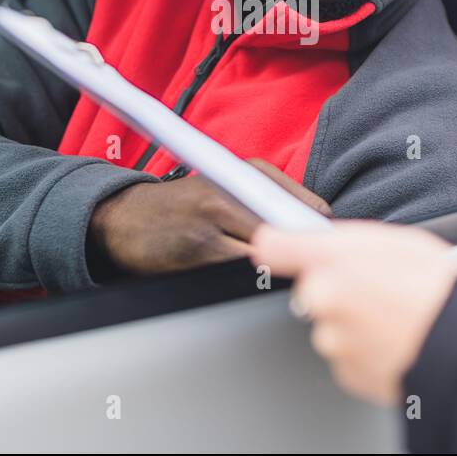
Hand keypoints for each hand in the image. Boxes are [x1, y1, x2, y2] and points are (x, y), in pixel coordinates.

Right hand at [90, 159, 330, 275]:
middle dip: (303, 254)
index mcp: (246, 172)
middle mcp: (231, 191)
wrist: (125, 219)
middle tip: (317, 273)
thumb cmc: (185, 205)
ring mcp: (213, 222)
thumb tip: (321, 226)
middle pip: (288, 231)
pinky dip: (250, 281)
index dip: (320, 234)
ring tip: (288, 281)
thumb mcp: (229, 185)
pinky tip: (252, 283)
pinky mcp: (197, 253)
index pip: (303, 206)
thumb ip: (272, 199)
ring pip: (266, 256)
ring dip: (279, 272)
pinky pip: (238, 274)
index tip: (330, 250)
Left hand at [251, 222, 455, 405]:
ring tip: (397, 318)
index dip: (278, 245)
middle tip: (382, 290)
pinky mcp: (347, 372)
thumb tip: (295, 243)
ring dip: (356, 324)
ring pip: (333, 327)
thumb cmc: (441, 286)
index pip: (277, 245)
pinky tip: (396, 340)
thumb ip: (340, 241)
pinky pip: (351, 357)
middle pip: (315, 291)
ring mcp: (332, 339)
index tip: (271, 246)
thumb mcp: (394, 241)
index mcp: (332, 256)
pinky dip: (368, 352)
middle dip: (339, 291)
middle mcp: (322, 297)